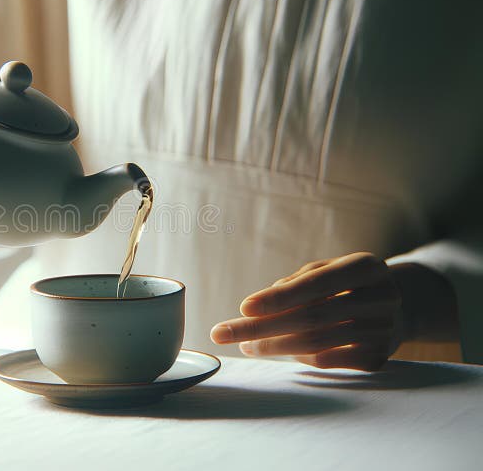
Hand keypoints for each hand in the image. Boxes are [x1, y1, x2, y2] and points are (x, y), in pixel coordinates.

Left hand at [211, 252, 403, 370]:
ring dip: (273, 347)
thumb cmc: (349, 283)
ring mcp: (384, 331)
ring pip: (316, 343)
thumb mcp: (329, 270)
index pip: (316, 284)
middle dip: (261, 328)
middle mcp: (381, 298)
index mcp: (366, 267)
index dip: (278, 297)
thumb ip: (296, 282)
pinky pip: (327, 361)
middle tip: (223, 333)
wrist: (404, 306)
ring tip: (244, 345)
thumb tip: (257, 307)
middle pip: (311, 318)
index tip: (243, 307)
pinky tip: (282, 350)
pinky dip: (300, 357)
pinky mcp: (379, 358)